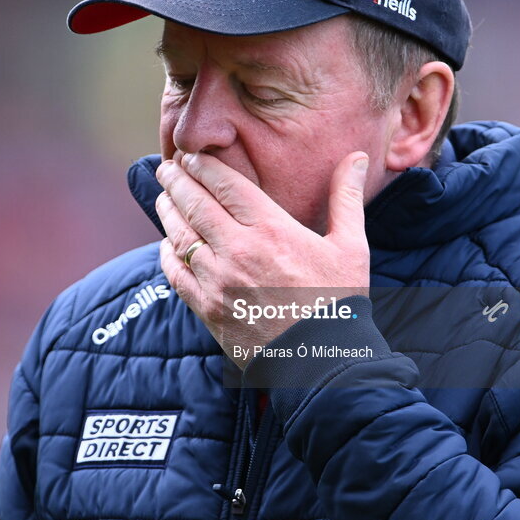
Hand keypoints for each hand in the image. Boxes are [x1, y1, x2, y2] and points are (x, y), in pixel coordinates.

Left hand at [155, 151, 369, 367]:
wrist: (323, 364)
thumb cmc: (339, 303)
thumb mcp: (351, 246)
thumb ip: (345, 197)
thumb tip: (355, 156)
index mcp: (272, 230)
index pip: (226, 184)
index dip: (204, 166)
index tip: (193, 155)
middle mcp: (238, 251)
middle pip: (195, 204)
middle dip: (177, 180)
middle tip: (167, 166)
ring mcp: (218, 282)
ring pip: (180, 236)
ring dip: (168, 211)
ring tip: (164, 196)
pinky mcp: (208, 309)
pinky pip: (176, 274)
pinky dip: (168, 254)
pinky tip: (168, 243)